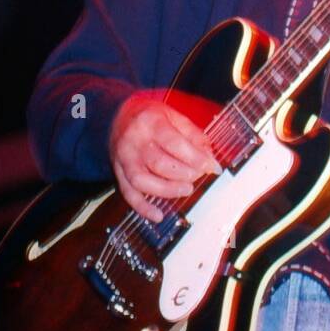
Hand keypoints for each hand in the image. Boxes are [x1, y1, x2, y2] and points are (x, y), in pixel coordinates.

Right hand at [109, 89, 221, 222]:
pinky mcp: (118, 172)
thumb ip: (192, 135)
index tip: (212, 166)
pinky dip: (142, 207)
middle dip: (184, 174)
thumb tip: (209, 157)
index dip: (196, 158)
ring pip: (142, 181)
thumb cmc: (149, 117)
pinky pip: (128, 194)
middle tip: (198, 176)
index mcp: (151, 122)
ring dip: (167, 190)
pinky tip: (158, 215)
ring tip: (186, 190)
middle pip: (159, 163)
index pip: (175, 143)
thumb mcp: (173, 116)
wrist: (116, 116)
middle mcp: (134, 141)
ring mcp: (124, 158)